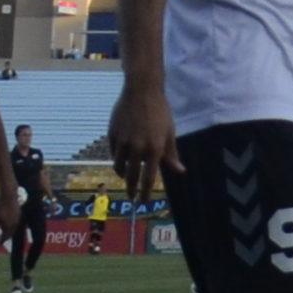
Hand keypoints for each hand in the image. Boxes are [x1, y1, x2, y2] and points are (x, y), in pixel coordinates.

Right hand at [108, 82, 174, 201]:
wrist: (141, 91)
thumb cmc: (160, 112)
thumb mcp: (169, 133)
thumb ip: (172, 154)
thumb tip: (180, 172)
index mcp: (154, 148)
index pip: (149, 178)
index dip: (145, 192)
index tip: (144, 201)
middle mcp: (137, 147)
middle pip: (131, 176)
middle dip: (131, 189)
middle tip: (132, 197)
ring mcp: (122, 141)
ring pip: (119, 166)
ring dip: (123, 175)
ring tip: (126, 178)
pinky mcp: (112, 134)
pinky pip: (113, 153)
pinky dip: (117, 159)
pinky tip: (121, 159)